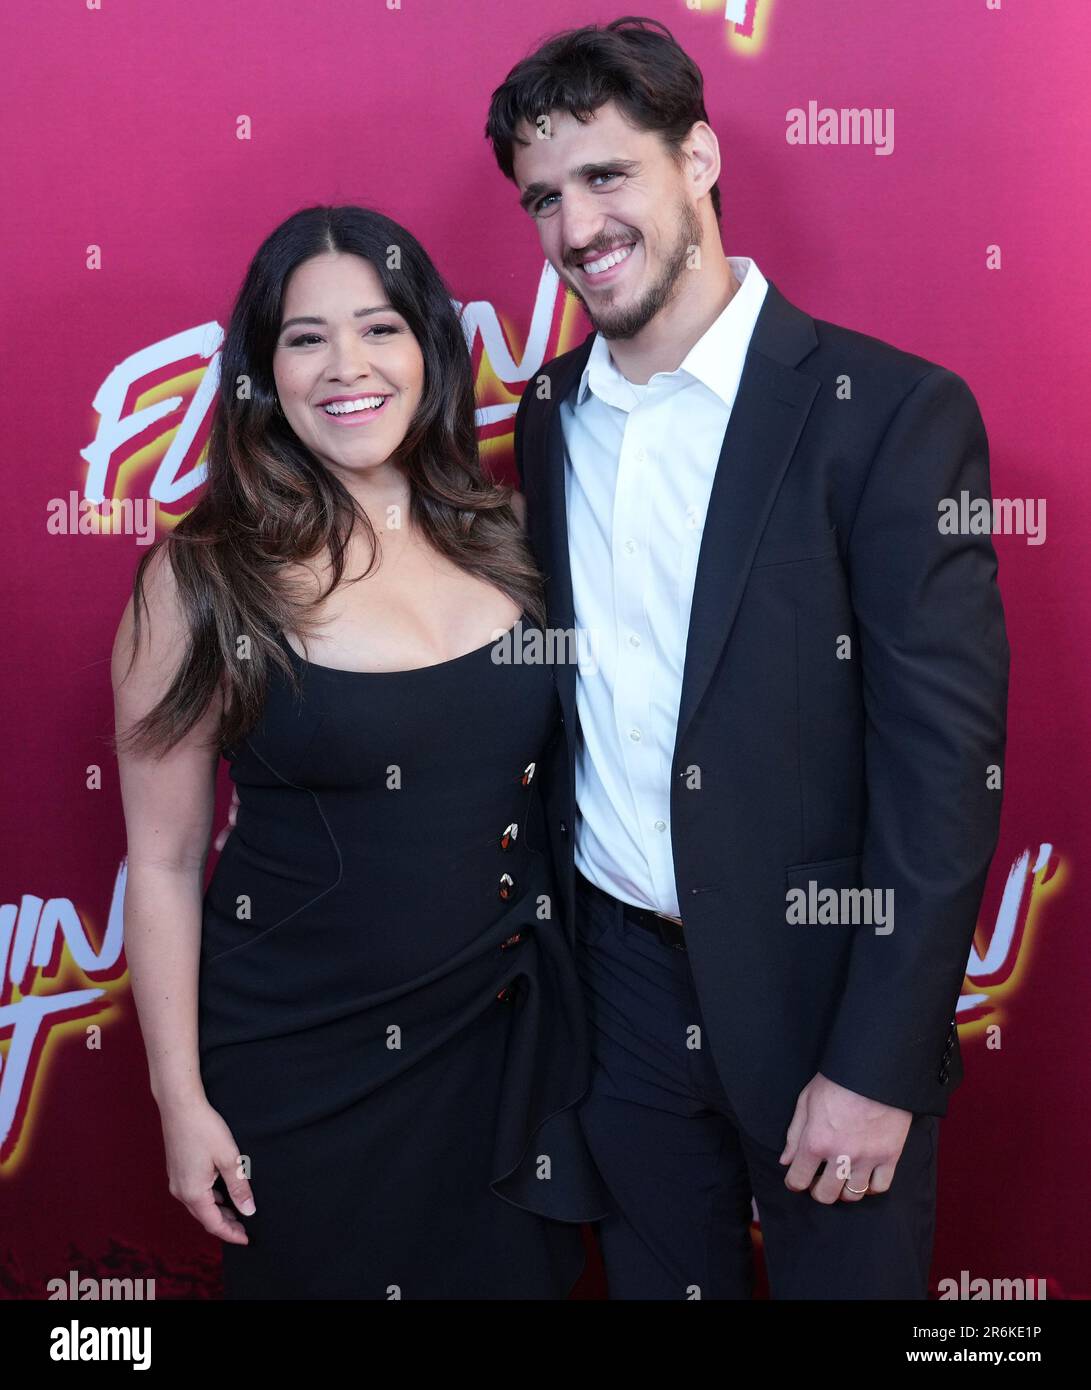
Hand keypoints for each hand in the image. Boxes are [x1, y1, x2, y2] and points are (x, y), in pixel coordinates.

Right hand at [159, 1094, 255, 1242]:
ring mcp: (176, 1181)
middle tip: (245, 1228)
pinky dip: (209, 1199)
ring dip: (217, 1212)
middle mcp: (181, 1191)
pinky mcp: (177, 1171)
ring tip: (238, 1212)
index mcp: (193, 1192)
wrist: (180, 1106)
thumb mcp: (228, 1158)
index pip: (214, 1224)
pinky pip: (194, 1194)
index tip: (247, 1239)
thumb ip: (239, 1187)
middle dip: (225, 1225)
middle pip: (205, 1217)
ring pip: (199, 1206)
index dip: (231, 1234)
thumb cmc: (204, 1128)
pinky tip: (221, 1193)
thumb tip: (248, 1210)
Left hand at [779, 1071, 911, 1203]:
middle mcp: (841, 1155)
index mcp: (816, 1141)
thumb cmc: (837, 1080)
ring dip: (843, 1190)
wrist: (875, 1069)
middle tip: (819, 1179)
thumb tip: (786, 1161)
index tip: (797, 1179)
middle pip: (826, 1195)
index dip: (794, 1182)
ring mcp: (867, 1158)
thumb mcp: (806, 1100)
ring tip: (841, 1176)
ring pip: (852, 1195)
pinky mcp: (890, 1156)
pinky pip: (879, 1187)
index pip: (798, 1179)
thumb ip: (795, 1134)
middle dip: (818, 1190)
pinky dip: (869, 1187)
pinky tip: (863, 1175)